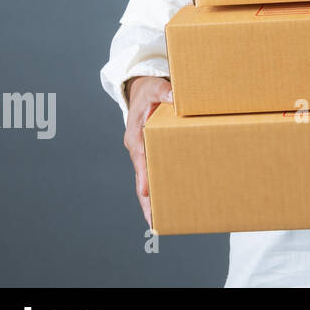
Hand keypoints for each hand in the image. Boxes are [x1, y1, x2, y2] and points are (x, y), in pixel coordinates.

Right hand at [123, 76, 172, 228]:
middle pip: (141, 177)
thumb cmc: (148, 90)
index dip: (144, 175)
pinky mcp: (152, 152)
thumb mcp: (154, 87)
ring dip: (153, 199)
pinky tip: (172, 200)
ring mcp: (144, 152)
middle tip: (154, 221)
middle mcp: (137, 147)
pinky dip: (161, 185)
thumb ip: (163, 90)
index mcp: (135, 134)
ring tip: (162, 222)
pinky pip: (156, 172)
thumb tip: (173, 97)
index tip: (147, 191)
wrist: (142, 90)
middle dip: (147, 200)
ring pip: (148, 179)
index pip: (140, 157)